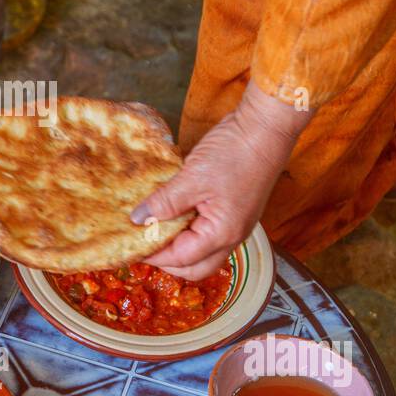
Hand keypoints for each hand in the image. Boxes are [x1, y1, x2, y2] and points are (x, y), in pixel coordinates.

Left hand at [130, 84, 312, 279]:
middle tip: (142, 243)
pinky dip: (188, 232)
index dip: (154, 256)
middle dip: (167, 261)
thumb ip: (164, 203)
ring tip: (154, 230)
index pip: (181, 259)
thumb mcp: (192, 178)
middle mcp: (232, 236)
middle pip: (195, 267)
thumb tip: (138, 220)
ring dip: (178, 247)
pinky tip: (172, 216)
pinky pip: (208, 234)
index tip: (130, 247)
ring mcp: (235, 225)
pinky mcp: (234, 212)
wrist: (265, 129)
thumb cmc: (234, 152)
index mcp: (222, 234)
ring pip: (202, 252)